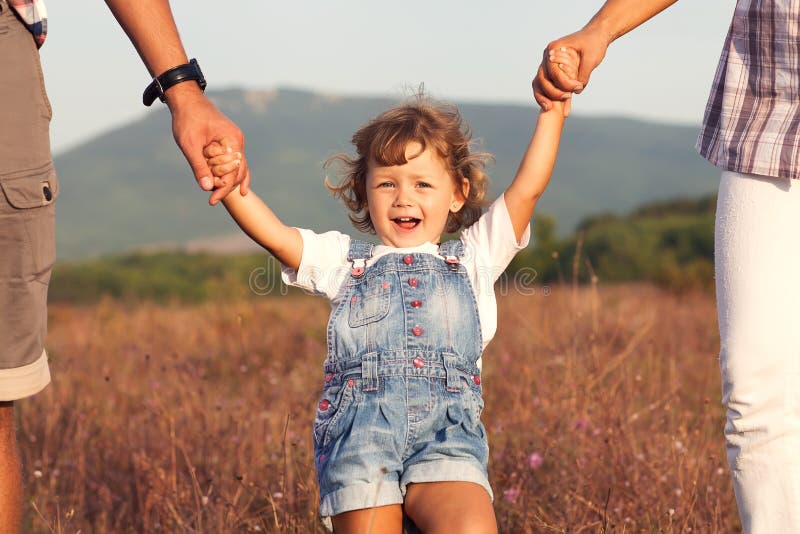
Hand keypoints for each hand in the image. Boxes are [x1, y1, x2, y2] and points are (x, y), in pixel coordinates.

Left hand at [166, 86, 250, 204]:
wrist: (186, 99)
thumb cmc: (187, 119)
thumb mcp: (190, 144)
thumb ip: (199, 166)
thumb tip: (207, 188)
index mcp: (232, 141)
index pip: (233, 172)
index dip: (223, 188)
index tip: (212, 200)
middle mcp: (238, 142)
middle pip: (239, 172)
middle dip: (226, 186)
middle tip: (212, 198)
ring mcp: (235, 142)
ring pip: (238, 168)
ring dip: (228, 180)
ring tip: (218, 195)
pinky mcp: (229, 142)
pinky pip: (233, 161)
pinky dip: (229, 173)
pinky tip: (231, 186)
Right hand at [532, 27, 609, 115]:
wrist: (595, 36)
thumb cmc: (594, 43)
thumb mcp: (591, 58)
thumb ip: (583, 74)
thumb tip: (577, 91)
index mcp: (553, 48)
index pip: (554, 71)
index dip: (564, 83)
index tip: (577, 87)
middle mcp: (547, 57)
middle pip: (543, 79)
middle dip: (553, 92)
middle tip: (567, 98)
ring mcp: (547, 65)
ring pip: (539, 84)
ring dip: (544, 97)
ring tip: (550, 108)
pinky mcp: (552, 72)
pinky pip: (544, 86)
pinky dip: (546, 96)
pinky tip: (549, 107)